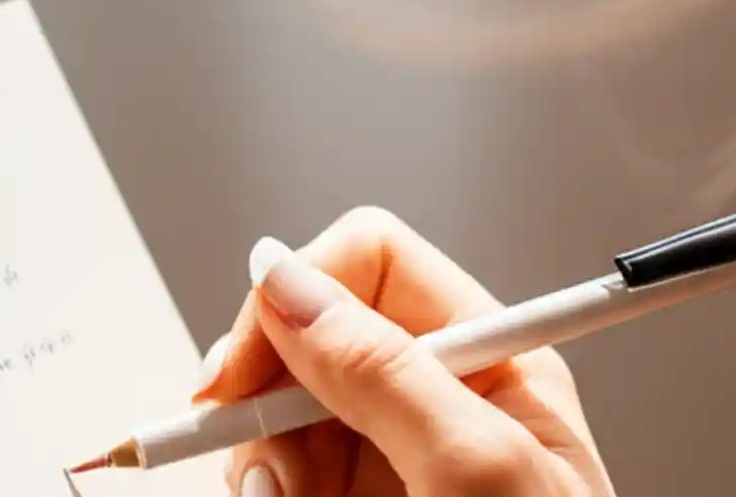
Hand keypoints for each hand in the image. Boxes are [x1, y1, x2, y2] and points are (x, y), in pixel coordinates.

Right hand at [194, 207, 616, 496]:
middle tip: (249, 445)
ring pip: (271, 402)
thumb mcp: (475, 475)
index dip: (298, 291)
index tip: (250, 363)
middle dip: (263, 386)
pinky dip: (257, 489)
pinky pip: (267, 466)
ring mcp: (378, 448)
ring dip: (257, 454)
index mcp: (486, 359)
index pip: (369, 261)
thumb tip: (284, 277)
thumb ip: (381, 370)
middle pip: (303, 328)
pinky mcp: (339, 495)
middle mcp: (427, 393)